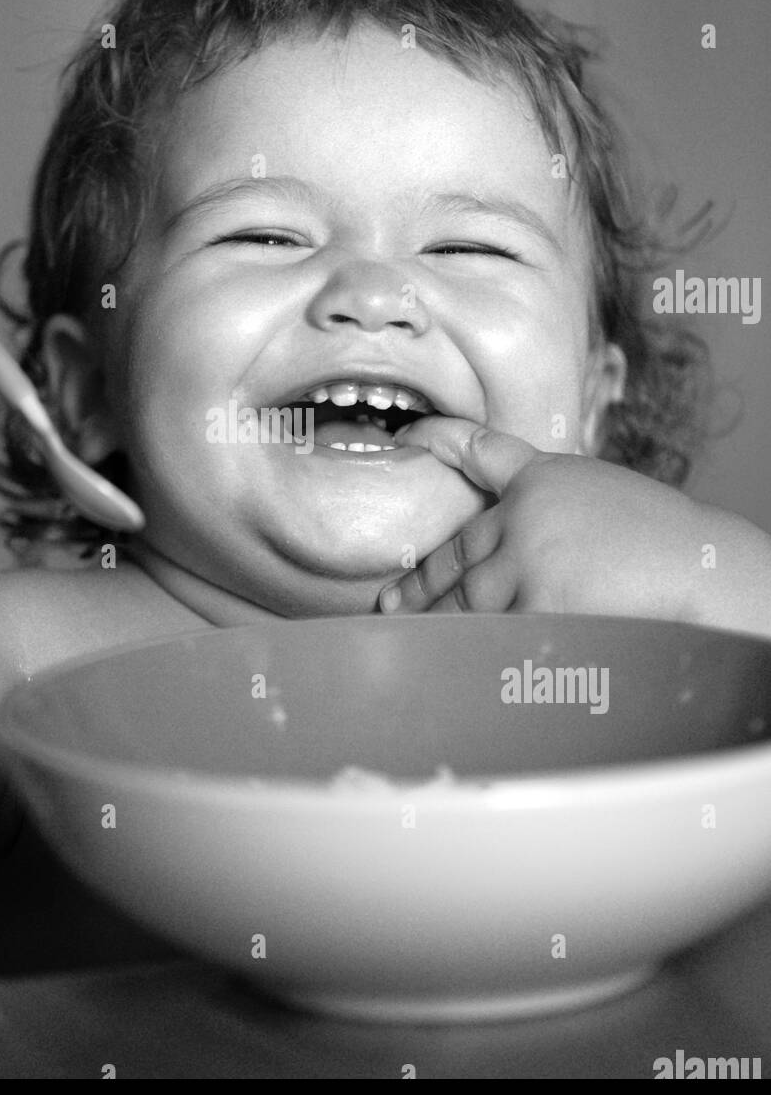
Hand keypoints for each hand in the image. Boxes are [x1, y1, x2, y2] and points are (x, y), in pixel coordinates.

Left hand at [378, 416, 705, 621]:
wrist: (702, 568)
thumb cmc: (663, 539)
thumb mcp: (601, 496)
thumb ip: (550, 507)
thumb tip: (512, 538)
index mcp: (542, 478)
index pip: (481, 454)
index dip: (440, 440)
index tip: (409, 434)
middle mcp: (524, 513)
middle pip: (459, 551)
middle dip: (422, 583)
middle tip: (391, 603)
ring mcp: (527, 559)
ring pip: (468, 597)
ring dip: (439, 620)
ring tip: (411, 635)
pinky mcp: (538, 603)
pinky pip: (493, 631)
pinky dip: (472, 649)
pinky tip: (450, 661)